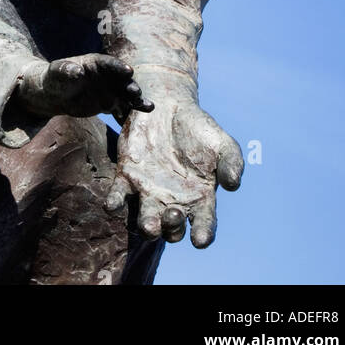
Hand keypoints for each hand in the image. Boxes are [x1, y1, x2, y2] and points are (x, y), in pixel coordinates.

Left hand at [20, 53, 152, 120]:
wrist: (55, 93)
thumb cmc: (55, 77)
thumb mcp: (57, 72)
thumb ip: (66, 69)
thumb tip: (77, 70)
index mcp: (96, 63)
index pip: (110, 63)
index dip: (119, 67)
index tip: (129, 71)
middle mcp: (107, 75)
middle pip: (122, 80)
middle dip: (131, 86)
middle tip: (136, 94)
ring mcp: (109, 90)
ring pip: (126, 95)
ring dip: (136, 101)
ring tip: (149, 107)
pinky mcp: (109, 104)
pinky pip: (121, 109)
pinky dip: (129, 115)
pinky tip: (136, 123)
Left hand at [105, 97, 243, 246]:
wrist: (168, 105)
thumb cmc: (199, 129)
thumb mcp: (222, 142)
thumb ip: (232, 162)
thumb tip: (233, 184)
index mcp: (199, 199)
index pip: (203, 224)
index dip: (203, 234)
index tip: (200, 240)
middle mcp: (173, 202)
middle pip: (172, 227)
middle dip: (172, 228)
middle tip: (172, 214)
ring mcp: (149, 192)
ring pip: (146, 220)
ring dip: (146, 226)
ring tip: (148, 224)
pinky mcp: (128, 177)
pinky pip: (118, 196)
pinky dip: (114, 203)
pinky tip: (112, 205)